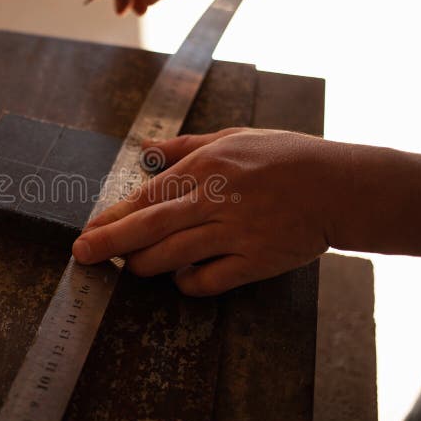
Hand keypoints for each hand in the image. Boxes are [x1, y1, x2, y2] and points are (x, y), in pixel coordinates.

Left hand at [72, 128, 348, 295]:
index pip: (146, 196)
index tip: (89, 229)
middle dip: (108, 244)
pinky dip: (186, 282)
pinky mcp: (255, 261)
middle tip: (82, 256)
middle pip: (148, 228)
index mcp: (206, 167)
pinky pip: (207, 280)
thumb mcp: (233, 137)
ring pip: (170, 257)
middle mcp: (214, 200)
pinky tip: (182, 277)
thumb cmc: (284, 157)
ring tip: (131, 266)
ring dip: (143, 265)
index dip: (113, 216)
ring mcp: (234, 232)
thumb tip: (144, 149)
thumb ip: (184, 146)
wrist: (338, 185)